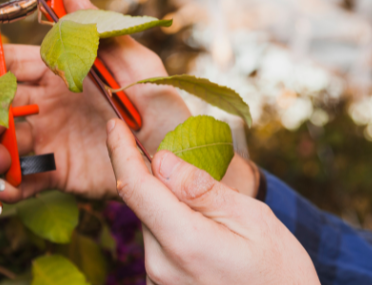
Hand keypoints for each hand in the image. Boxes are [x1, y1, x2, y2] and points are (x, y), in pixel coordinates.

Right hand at [0, 0, 191, 200]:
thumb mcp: (135, 63)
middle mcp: (51, 105)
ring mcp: (53, 139)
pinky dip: (11, 186)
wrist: (173, 154)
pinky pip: (27, 179)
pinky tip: (6, 189)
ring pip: (8, 141)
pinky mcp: (59, 172)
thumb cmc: (158, 101)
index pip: (17, 63)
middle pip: (4, 102)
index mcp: (64, 74)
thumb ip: (100, 31)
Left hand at [106, 118, 320, 284]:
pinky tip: (205, 240)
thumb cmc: (279, 272)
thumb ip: (200, 189)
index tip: (115, 125)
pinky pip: (157, 246)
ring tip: (214, 222)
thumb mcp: (251, 218)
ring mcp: (159, 284)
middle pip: (145, 203)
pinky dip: (171, 229)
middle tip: (194, 179)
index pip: (136, 187)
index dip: (121, 151)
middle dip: (159, 180)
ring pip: (150, 223)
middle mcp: (161, 268)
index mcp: (185, 243)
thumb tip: (161, 160)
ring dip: (168, 208)